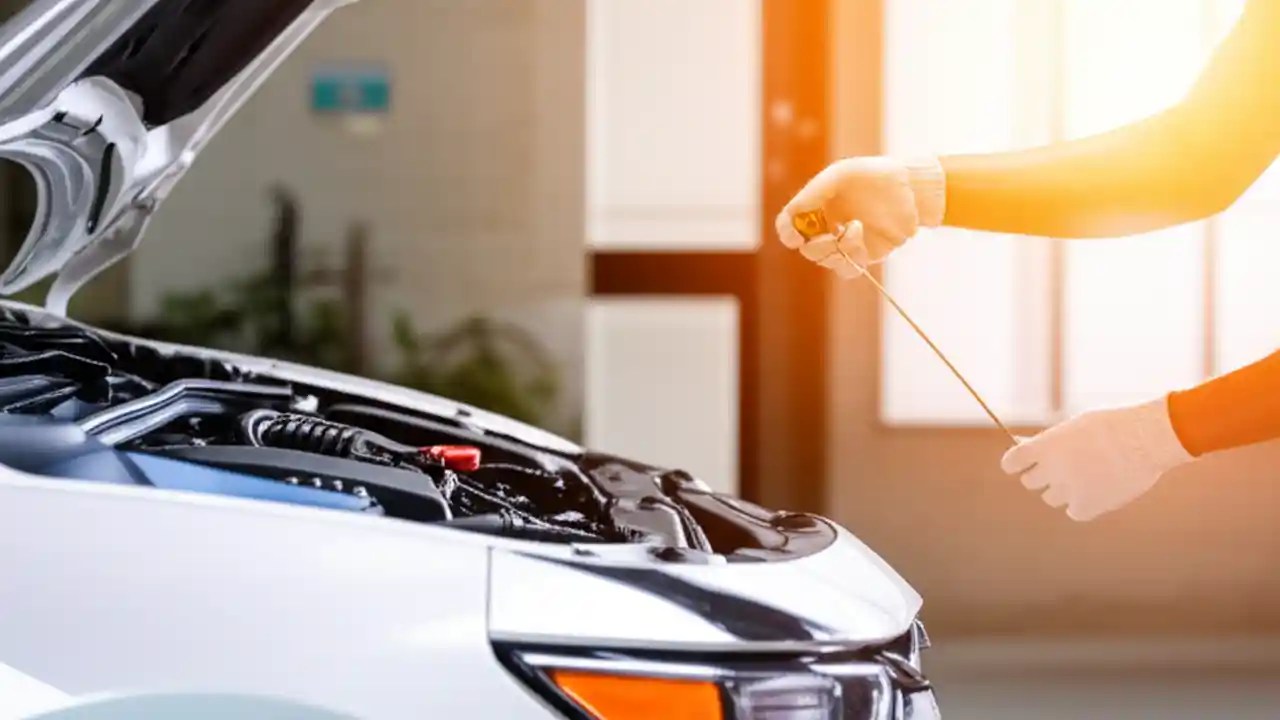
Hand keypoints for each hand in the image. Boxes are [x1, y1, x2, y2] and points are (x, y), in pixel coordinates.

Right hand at [774, 156, 945, 278]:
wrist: (910, 187)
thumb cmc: (874, 175)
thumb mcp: (840, 175)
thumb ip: (814, 193)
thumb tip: (792, 215)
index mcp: (816, 206)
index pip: (789, 224)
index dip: (787, 232)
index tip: (795, 238)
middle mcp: (827, 226)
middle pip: (806, 248)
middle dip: (815, 246)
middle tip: (831, 235)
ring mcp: (845, 242)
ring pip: (826, 261)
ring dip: (836, 250)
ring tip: (856, 228)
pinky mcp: (865, 255)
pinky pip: (848, 270)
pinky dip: (851, 261)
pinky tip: (862, 242)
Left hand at [1001, 398, 1193, 521]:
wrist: (1146, 440)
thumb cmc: (1113, 427)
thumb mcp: (1075, 426)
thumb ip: (1049, 441)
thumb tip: (1023, 447)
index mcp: (1044, 446)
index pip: (1011, 463)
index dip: (1015, 464)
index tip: (1022, 464)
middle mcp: (1051, 469)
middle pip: (1030, 482)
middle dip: (1042, 475)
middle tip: (1062, 468)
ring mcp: (1068, 490)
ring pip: (1051, 498)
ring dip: (1063, 489)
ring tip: (1089, 475)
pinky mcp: (1087, 507)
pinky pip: (1073, 511)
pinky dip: (1082, 504)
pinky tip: (1099, 489)